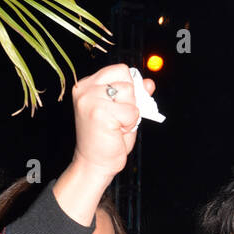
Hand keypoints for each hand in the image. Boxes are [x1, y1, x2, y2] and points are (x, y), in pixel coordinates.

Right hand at [69, 64, 152, 181]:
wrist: (94, 164)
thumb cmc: (107, 139)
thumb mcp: (123, 111)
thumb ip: (135, 95)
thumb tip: (149, 83)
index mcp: (87, 84)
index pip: (121, 70)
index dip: (129, 88)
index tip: (119, 107)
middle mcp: (84, 88)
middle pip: (127, 80)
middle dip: (130, 101)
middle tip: (117, 119)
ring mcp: (89, 99)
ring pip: (129, 93)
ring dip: (130, 112)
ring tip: (116, 125)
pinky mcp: (98, 112)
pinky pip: (131, 111)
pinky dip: (129, 123)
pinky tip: (116, 131)